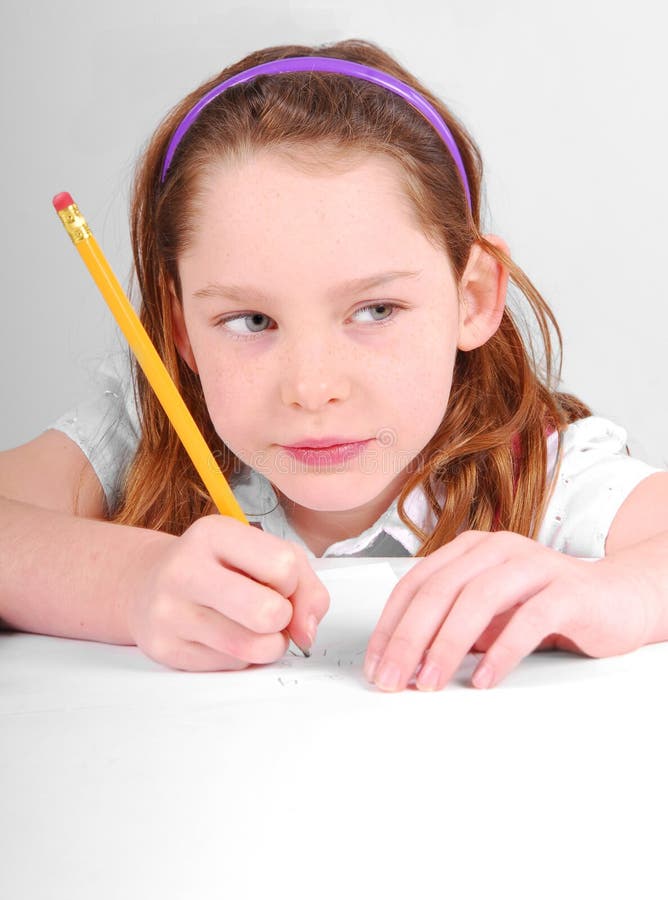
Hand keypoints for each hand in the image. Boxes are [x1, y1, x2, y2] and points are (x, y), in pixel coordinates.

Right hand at [123, 515, 328, 670]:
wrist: (148, 583)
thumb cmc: (218, 567)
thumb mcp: (262, 553)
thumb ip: (304, 584)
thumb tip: (307, 632)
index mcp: (213, 534)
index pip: (283, 566)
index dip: (292, 583)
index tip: (276, 582)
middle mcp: (185, 569)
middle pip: (267, 612)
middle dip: (282, 619)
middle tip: (270, 611)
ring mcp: (170, 611)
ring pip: (253, 648)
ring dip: (268, 644)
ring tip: (254, 628)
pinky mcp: (165, 649)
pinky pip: (231, 667)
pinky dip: (242, 658)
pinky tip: (226, 637)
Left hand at [363, 530, 655, 691]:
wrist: (616, 599)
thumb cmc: (545, 606)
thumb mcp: (487, 615)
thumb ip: (449, 626)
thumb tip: (402, 662)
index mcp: (470, 549)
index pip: (415, 584)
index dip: (390, 625)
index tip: (374, 663)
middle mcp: (497, 548)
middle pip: (439, 590)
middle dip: (408, 638)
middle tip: (392, 678)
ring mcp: (533, 564)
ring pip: (477, 599)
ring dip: (446, 645)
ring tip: (429, 681)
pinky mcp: (567, 589)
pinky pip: (528, 619)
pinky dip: (501, 651)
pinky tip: (483, 678)